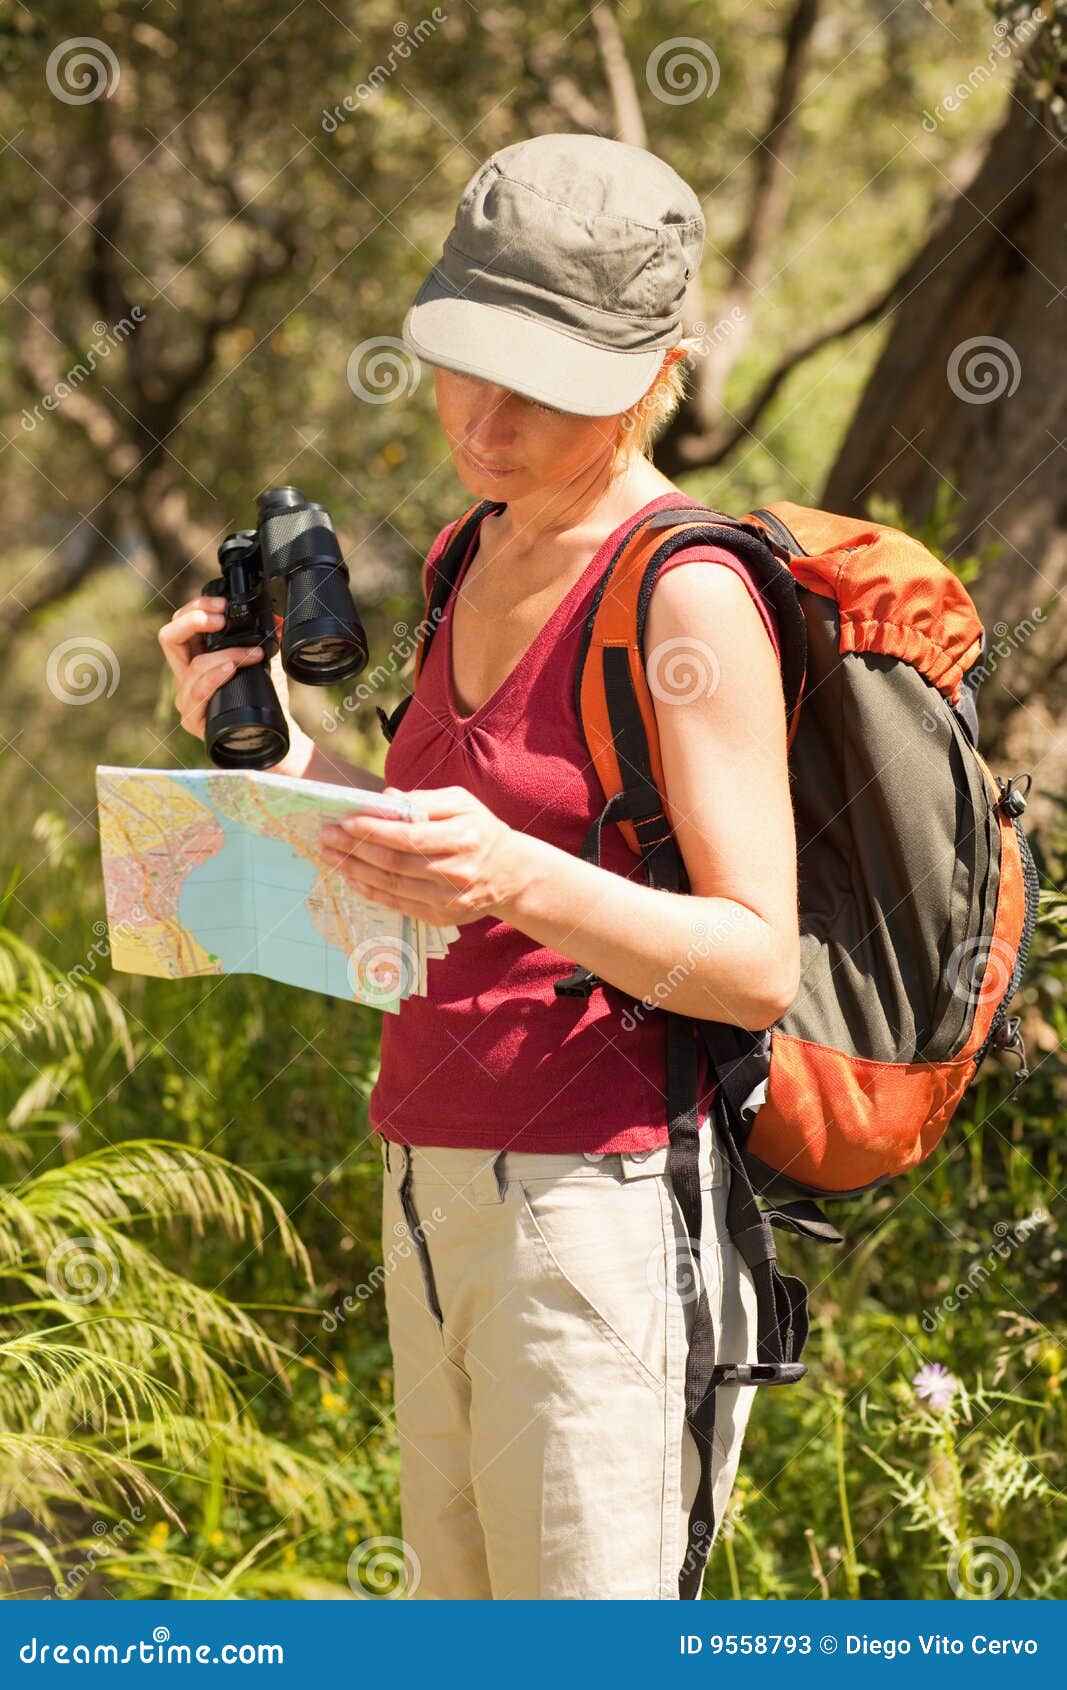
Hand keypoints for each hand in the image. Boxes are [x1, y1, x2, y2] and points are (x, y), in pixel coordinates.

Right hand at [158, 595, 268, 743]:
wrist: (272, 734)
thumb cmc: (264, 699)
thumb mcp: (263, 663)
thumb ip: (264, 641)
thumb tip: (277, 620)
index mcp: (196, 657)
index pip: (181, 625)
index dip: (196, 609)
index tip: (223, 606)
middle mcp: (186, 676)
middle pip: (169, 638)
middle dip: (194, 620)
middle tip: (221, 618)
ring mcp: (187, 698)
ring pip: (192, 666)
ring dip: (223, 654)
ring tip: (246, 653)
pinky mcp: (193, 719)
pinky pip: (198, 693)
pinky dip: (215, 677)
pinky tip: (229, 669)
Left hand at [319, 785, 527, 924]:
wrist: (512, 874)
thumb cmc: (481, 831)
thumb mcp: (463, 803)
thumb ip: (424, 799)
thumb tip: (385, 799)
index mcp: (463, 838)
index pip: (409, 836)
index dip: (373, 830)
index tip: (345, 821)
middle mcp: (457, 872)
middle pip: (395, 863)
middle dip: (355, 848)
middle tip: (327, 836)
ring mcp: (449, 899)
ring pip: (392, 886)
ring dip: (356, 870)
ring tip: (331, 855)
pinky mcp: (442, 917)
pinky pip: (398, 904)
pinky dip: (371, 891)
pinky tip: (352, 877)